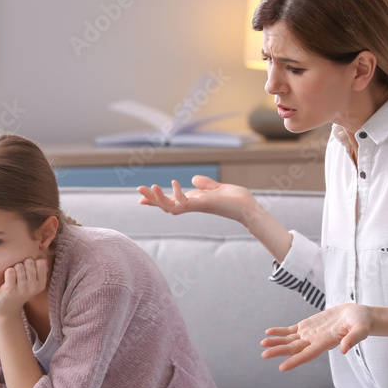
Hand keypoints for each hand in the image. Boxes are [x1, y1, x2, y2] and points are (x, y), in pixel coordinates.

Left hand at [0, 257, 48, 317]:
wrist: (6, 310)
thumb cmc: (18, 292)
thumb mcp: (32, 283)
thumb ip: (39, 271)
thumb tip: (43, 260)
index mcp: (41, 284)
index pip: (40, 262)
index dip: (31, 263)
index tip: (27, 271)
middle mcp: (33, 287)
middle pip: (29, 262)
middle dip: (22, 264)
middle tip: (18, 275)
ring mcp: (22, 289)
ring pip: (19, 266)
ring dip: (13, 269)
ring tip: (12, 278)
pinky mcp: (10, 290)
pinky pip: (10, 271)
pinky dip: (7, 273)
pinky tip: (6, 280)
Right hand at [138, 175, 255, 221]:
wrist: (248, 208)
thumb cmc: (236, 200)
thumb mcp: (217, 188)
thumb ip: (205, 184)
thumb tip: (194, 179)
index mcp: (193, 201)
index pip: (171, 201)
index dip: (156, 200)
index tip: (142, 198)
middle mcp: (192, 205)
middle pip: (166, 205)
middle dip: (152, 199)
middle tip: (138, 191)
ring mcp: (195, 207)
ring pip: (170, 207)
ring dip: (158, 198)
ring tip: (149, 188)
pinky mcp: (201, 205)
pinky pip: (183, 203)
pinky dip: (176, 194)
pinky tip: (173, 183)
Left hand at [260, 303, 372, 371]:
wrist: (357, 315)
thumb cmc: (361, 322)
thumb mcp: (360, 328)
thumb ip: (353, 338)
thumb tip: (344, 350)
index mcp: (326, 343)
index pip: (308, 355)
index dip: (295, 361)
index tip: (282, 367)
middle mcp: (315, 341)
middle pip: (294, 349)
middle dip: (279, 351)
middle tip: (263, 355)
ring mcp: (310, 334)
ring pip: (290, 340)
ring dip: (276, 342)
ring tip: (262, 344)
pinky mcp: (308, 325)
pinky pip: (291, 330)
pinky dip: (280, 332)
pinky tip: (268, 333)